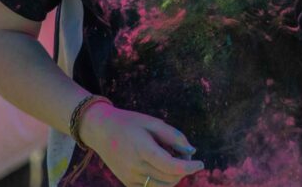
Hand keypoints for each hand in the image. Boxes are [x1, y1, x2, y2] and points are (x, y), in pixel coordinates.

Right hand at [79, 102, 202, 186]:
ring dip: (174, 177)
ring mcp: (129, 177)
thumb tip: (191, 151)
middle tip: (184, 155)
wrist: (100, 130)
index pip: (171, 166)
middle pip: (169, 178)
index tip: (201, 163)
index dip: (190, 167)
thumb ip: (173, 136)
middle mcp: (135, 167)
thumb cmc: (129, 122)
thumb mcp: (153, 122)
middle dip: (184, 170)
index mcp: (143, 150)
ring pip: (161, 186)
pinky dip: (162, 182)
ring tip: (173, 160)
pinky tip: (163, 168)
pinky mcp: (127, 182)